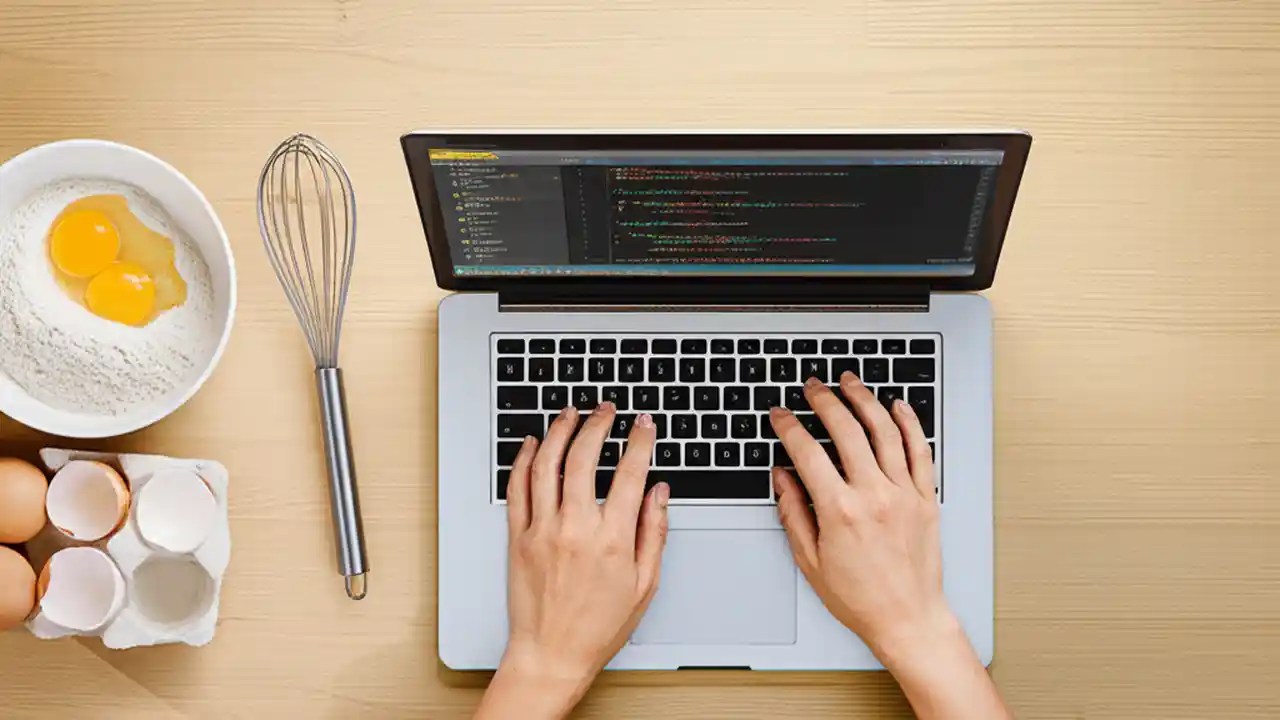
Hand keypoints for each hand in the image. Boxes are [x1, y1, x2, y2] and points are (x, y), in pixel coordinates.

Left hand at [476, 403, 668, 719]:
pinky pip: (517, 488)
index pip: (630, 474)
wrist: (552, 653)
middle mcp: (576, 528)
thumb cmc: (598, 626)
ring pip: (547, 464)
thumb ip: (654, 533)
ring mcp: (543, 530)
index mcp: (612, 539)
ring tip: (570, 413)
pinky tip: (534, 443)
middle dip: (598, 424)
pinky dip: (524, 460)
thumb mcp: (644, 584)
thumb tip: (659, 494)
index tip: (643, 424)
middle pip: (585, 457)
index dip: (639, 441)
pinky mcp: (518, 537)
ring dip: (560, 431)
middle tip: (605, 410)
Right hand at [769, 374, 946, 652]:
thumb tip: (782, 477)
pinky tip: (898, 406)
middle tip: (813, 387)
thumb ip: (794, 512)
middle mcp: (873, 495)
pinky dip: (909, 423)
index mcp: (839, 511)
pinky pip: (919, 451)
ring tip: (850, 383)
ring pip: (884, 431)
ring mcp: (903, 494)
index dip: (788, 427)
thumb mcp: (810, 560)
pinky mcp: (925, 498)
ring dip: (864, 400)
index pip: (807, 453)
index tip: (780, 415)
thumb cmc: (860, 598)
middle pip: (846, 430)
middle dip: (824, 400)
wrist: (908, 618)